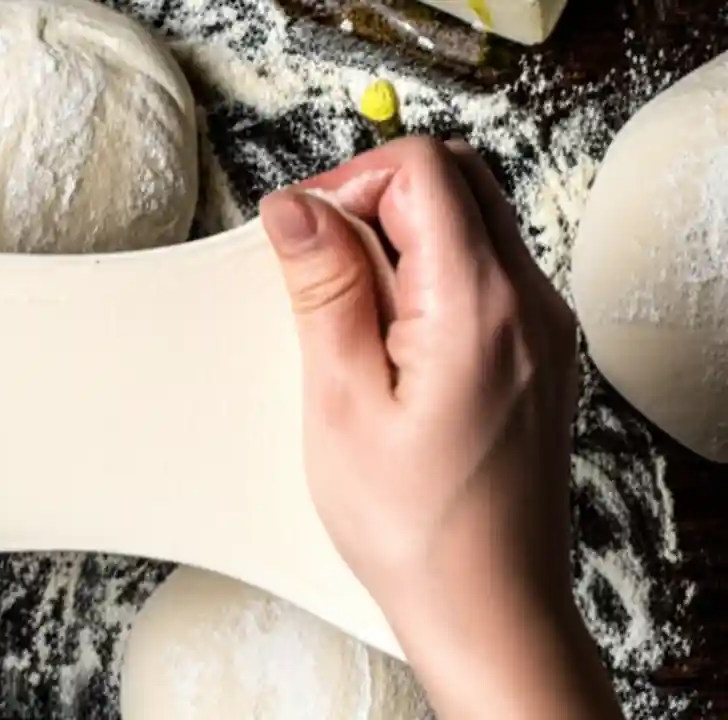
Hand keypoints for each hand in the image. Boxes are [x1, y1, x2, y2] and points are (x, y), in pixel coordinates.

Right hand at [261, 137, 620, 718]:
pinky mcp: (539, 353)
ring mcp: (543, 328)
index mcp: (478, 306)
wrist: (488, 606)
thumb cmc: (413, 526)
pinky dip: (431, 272)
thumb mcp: (343, 403)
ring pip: (474, 220)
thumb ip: (326, 290)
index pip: (424, 169)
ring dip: (402, 234)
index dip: (349, 180)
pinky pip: (487, 271)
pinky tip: (389, 338)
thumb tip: (296, 206)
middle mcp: (529, 303)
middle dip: (376, 195)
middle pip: (459, 178)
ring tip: (347, 309)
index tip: (301, 234)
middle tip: (318, 260)